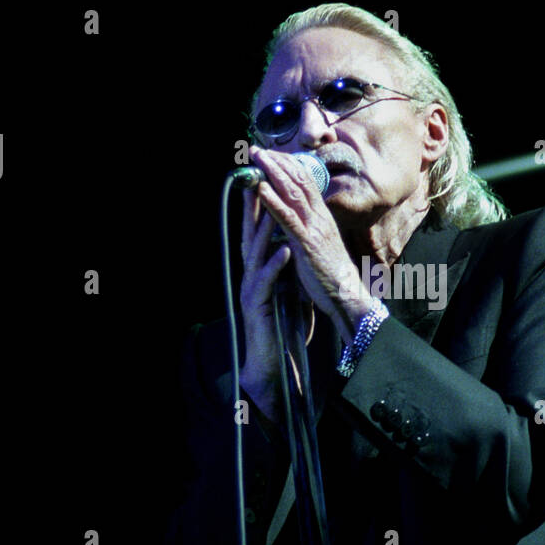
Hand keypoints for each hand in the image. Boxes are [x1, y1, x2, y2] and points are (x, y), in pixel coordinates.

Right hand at [238, 184, 302, 425]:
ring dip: (264, 231)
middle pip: (250, 237)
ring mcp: (251, 291)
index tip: (264, 181)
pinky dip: (276, 264)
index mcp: (258, 271)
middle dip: (253, 209)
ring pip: (255, 254)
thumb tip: (294, 248)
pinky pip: (267, 281)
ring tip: (271, 207)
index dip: (259, 208)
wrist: (272, 363)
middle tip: (257, 181)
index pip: (257, 234)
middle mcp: (250, 276)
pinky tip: (285, 250)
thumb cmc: (281, 327)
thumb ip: (288, 270)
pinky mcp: (258, 306)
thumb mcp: (287, 291)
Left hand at [248, 145, 377, 344]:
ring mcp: (314, 228)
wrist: (347, 295)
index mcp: (321, 216)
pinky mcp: (307, 243)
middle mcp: (319, 217)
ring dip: (273, 173)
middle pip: (297, 181)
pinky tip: (261, 189)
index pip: (305, 181)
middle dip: (276, 162)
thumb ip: (309, 226)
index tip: (270, 154)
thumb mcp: (320, 243)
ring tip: (256, 158)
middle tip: (256, 149)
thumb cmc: (331, 273)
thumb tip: (296, 215)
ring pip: (293, 193)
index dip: (287, 164)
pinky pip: (288, 219)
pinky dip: (273, 201)